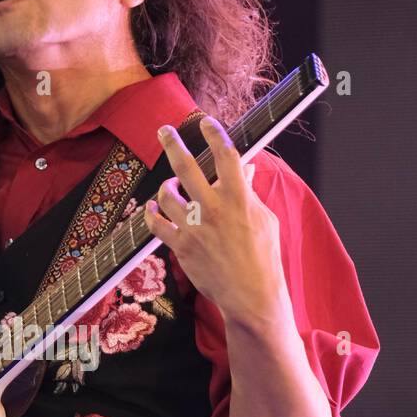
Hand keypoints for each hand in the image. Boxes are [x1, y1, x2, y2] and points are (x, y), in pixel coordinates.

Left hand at [143, 115, 288, 325]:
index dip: (214, 134)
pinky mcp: (182, 247)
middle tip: (164, 130)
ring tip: (169, 186)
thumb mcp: (265, 220)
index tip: (206, 122)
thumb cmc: (263, 257)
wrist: (252, 295)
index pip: (225, 155)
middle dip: (172, 143)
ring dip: (166, 186)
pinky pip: (156, 224)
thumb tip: (246, 169)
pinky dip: (151, 213)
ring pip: (167, 195)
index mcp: (239, 199)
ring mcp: (195, 228)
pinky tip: (152, 208)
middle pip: (186, 167)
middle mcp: (213, 209)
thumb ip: (250, 193)